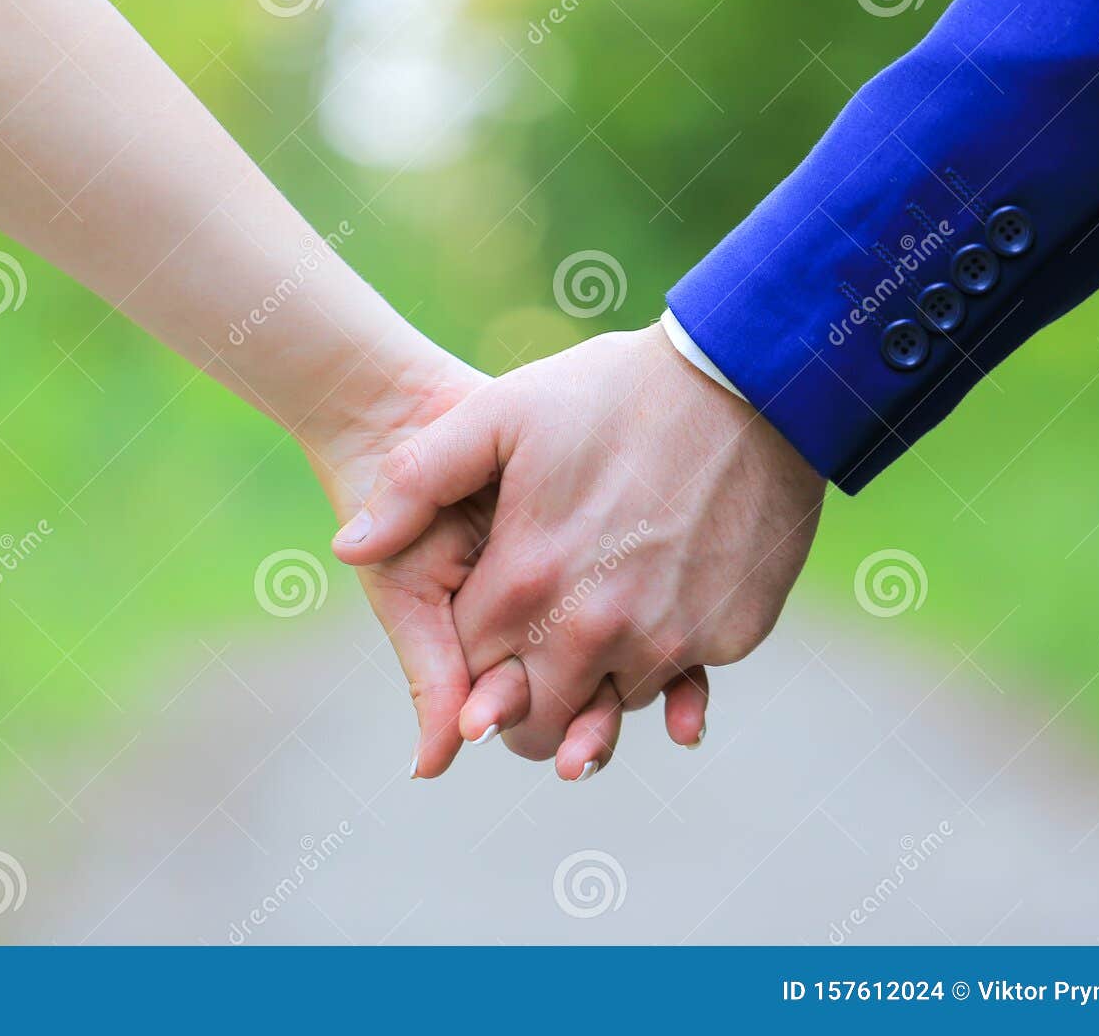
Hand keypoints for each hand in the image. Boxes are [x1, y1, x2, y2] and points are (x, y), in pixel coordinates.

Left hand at [332, 323, 824, 776]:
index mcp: (530, 583)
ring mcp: (670, 638)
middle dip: (525, 710)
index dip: (471, 668)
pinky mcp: (730, 635)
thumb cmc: (614, 391)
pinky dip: (668, 666)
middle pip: (543, 719)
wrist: (751, 380)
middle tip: (522, 690)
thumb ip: (414, 485)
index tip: (478, 652)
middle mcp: (598, 630)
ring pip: (615, 706)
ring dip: (599, 689)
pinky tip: (658, 630)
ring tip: (591, 653)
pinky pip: (684, 680)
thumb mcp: (498, 415)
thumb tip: (347, 550)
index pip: (476, 673)